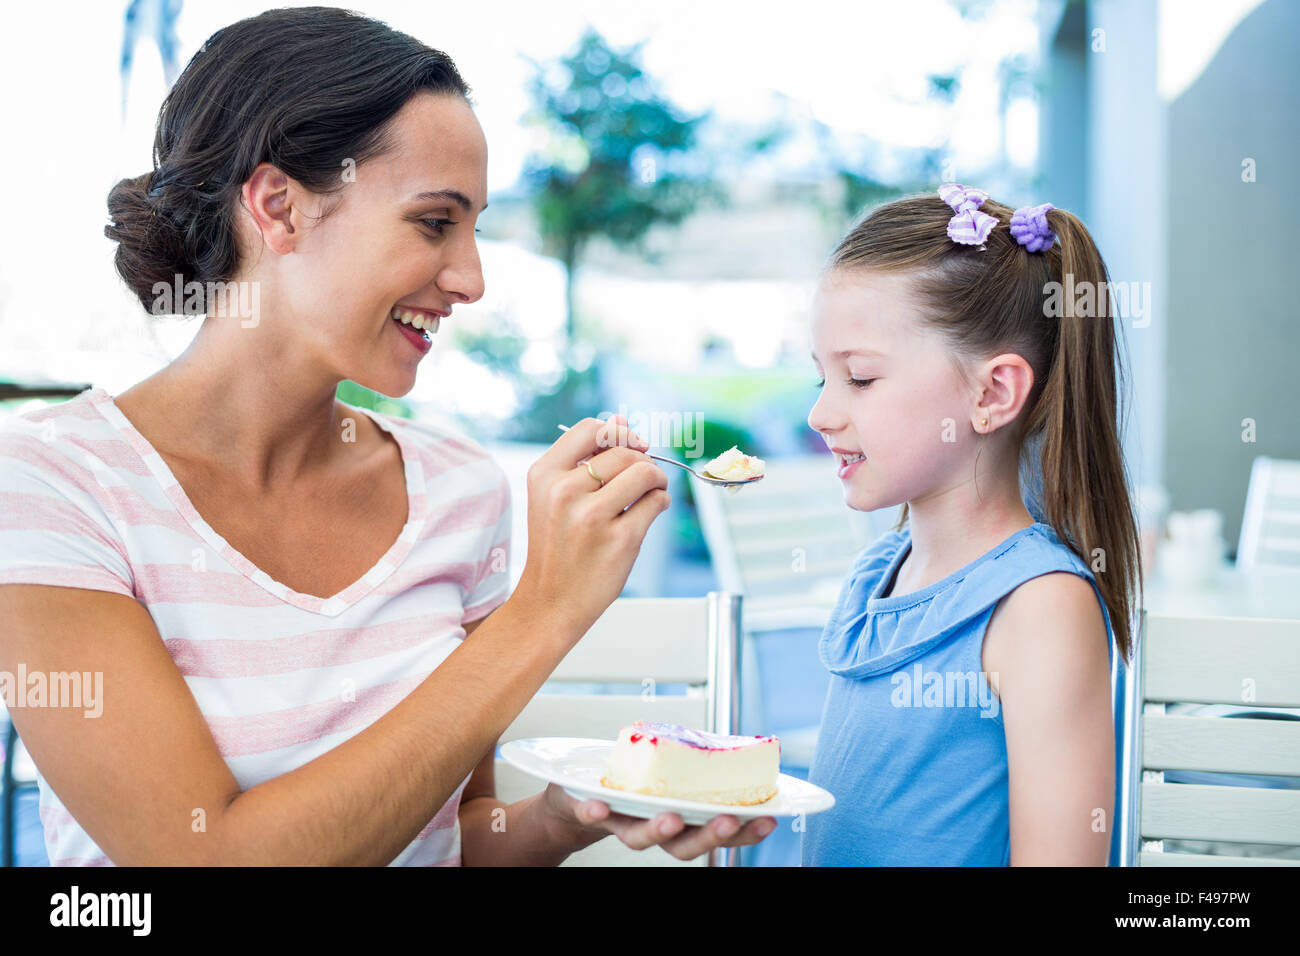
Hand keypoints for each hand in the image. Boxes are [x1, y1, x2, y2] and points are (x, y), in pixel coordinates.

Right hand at [513, 415, 669, 638]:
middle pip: (625, 452)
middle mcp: (565, 492)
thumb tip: (622, 421)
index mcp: (544, 475)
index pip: (591, 429)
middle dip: (643, 462)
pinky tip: (647, 514)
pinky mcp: (620, 540)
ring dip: (657, 481)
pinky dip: (660, 503)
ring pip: (645, 472)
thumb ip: (584, 459)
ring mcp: (592, 517)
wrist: (550, 601)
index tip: (632, 445)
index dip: (619, 432)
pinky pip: (657, 503)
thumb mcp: (554, 497)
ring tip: (649, 493)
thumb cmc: (557, 546)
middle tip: (642, 481)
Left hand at [540, 782, 777, 861]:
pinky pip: (590, 815)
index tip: (771, 819)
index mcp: (680, 822)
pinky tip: (599, 806)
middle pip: (684, 846)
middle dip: (708, 836)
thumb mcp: (670, 775)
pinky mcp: (588, 811)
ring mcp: (621, 824)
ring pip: (640, 837)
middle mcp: (654, 830)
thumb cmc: (633, 786)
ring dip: (657, 829)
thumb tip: (744, 747)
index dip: (745, 832)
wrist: (576, 798)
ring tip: (671, 816)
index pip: (717, 833)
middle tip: (727, 821)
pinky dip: (595, 812)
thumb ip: (697, 767)